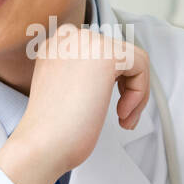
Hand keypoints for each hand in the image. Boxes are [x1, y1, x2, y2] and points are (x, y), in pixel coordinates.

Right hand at [0, 24, 150, 183]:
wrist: (42, 145)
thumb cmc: (54, 132)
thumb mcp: (69, 92)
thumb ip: (86, 76)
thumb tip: (117, 74)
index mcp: (57, 46)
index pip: (101, 51)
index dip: (114, 82)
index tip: (111, 106)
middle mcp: (68, 38)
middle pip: (119, 53)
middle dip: (128, 88)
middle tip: (122, 116)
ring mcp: (86, 42)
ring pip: (134, 59)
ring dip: (136, 93)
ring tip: (124, 118)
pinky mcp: (106, 54)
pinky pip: (141, 65)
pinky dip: (140, 93)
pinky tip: (122, 113)